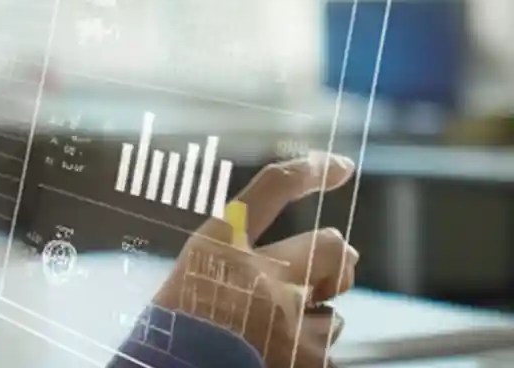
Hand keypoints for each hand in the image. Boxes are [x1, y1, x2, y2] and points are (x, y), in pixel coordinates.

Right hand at [152, 154, 360, 366]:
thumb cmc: (174, 329)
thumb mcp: (192, 277)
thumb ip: (240, 265)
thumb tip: (304, 267)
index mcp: (219, 245)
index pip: (272, 188)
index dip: (309, 172)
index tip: (341, 167)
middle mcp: (259, 273)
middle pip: (332, 245)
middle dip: (337, 261)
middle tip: (327, 275)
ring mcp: (289, 317)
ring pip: (334, 308)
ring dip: (315, 319)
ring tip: (276, 336)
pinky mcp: (308, 356)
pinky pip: (329, 348)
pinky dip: (310, 353)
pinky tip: (278, 356)